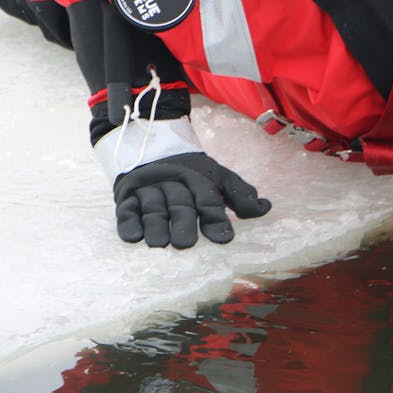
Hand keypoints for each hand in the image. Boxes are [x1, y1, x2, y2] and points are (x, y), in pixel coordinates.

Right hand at [112, 152, 271, 247]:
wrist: (152, 148)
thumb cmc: (192, 174)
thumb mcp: (218, 178)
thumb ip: (240, 195)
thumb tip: (266, 207)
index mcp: (198, 179)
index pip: (208, 199)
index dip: (216, 218)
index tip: (223, 238)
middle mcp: (174, 183)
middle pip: (180, 204)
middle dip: (183, 222)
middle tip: (185, 244)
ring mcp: (149, 190)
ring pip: (153, 208)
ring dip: (155, 226)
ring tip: (159, 244)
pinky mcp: (127, 197)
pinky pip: (126, 210)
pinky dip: (129, 223)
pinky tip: (133, 238)